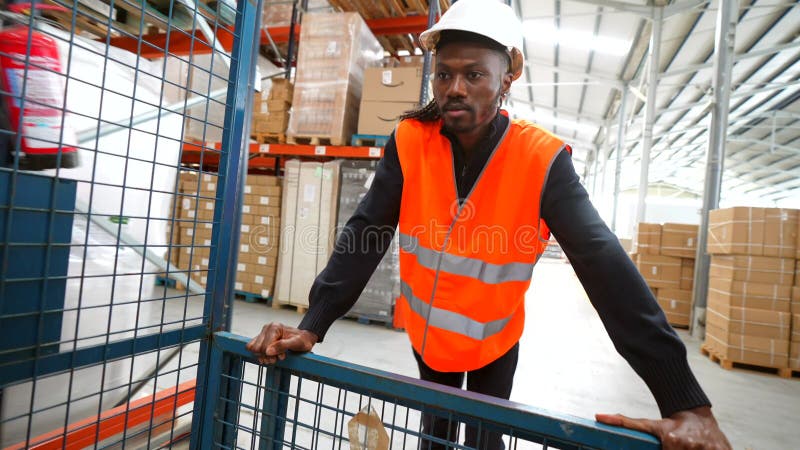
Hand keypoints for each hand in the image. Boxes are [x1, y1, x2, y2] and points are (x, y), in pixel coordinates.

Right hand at [245, 322, 317, 364]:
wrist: (304, 339)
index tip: (281, 357)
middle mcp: (267, 328)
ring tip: (275, 356)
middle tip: (278, 358)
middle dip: (266, 356)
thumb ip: (282, 346)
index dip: (271, 355)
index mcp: (275, 327)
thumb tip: (268, 351)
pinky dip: (260, 354)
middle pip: (257, 348)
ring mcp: (263, 332)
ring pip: (253, 348)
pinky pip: (252, 347)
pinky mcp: (262, 338)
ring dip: (263, 356)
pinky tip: (270, 355)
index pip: (264, 346)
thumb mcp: (297, 343)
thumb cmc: (302, 340)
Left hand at [595, 406, 730, 449]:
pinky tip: (701, 448)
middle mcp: (689, 446)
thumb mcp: (649, 424)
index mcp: (671, 441)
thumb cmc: (672, 423)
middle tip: (679, 446)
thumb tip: (599, 416)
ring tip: (689, 447)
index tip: (667, 445)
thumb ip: (624, 423)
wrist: (697, 415)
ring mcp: (708, 449)